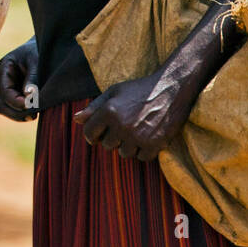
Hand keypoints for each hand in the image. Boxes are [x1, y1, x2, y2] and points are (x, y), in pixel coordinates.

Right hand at [0, 36, 39, 120]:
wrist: (40, 45)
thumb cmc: (38, 50)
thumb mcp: (36, 61)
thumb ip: (32, 78)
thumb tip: (28, 96)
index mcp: (2, 68)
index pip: (4, 93)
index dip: (16, 103)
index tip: (31, 106)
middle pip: (0, 104)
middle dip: (15, 113)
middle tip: (33, 116)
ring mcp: (3, 86)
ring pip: (3, 108)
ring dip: (17, 115)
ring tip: (34, 115)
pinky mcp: (10, 91)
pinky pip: (10, 107)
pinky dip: (20, 112)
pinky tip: (33, 112)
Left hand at [74, 71, 193, 160]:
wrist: (171, 89)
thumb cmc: (139, 89)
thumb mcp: (114, 92)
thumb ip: (94, 107)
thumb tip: (76, 119)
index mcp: (109, 111)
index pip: (89, 133)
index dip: (92, 134)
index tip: (99, 133)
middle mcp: (121, 125)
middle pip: (107, 145)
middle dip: (113, 137)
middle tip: (125, 125)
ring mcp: (138, 136)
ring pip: (124, 153)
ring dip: (128, 145)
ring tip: (137, 129)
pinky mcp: (154, 144)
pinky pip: (141, 157)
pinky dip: (144, 150)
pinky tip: (148, 135)